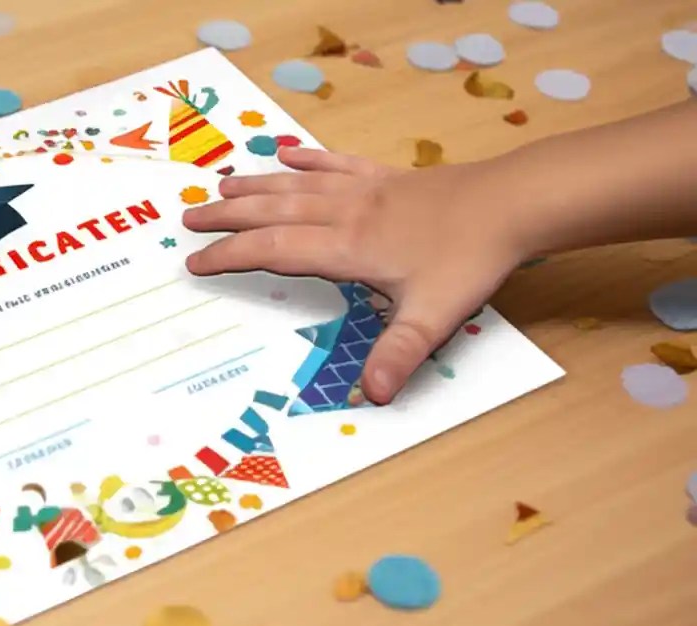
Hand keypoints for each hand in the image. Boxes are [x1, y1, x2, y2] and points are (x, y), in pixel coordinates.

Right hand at [182, 146, 530, 404]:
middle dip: (228, 218)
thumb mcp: (434, 316)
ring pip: (297, 185)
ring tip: (220, 186)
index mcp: (348, 247)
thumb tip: (372, 395)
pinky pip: (335, 164)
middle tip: (189, 219)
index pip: (275, 250)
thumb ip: (398, 355)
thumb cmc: (471, 259)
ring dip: (255, 186)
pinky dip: (307, 159)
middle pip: (274, 212)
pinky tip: (286, 154)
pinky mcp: (386, 178)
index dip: (232, 255)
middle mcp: (347, 213)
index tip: (197, 262)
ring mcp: (365, 191)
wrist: (511, 202)